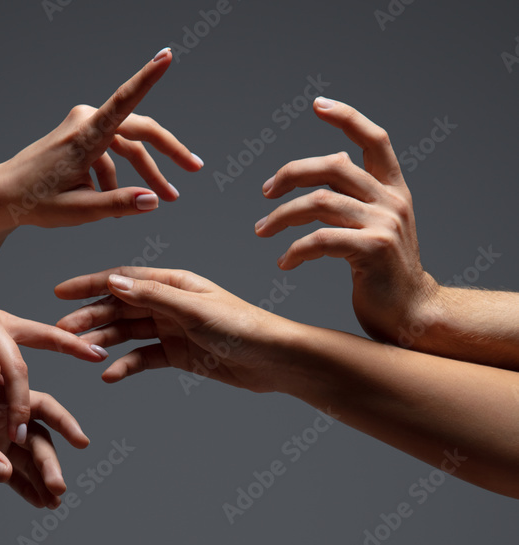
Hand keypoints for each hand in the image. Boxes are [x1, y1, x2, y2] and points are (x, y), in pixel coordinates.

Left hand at [0, 49, 202, 229]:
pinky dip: (118, 176)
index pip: (124, 102)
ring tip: (161, 200)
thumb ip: (119, 204)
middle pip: (139, 131)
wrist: (5, 195)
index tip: (166, 55)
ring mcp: (82, 126)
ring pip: (127, 146)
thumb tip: (153, 201)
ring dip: (144, 173)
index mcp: (86, 136)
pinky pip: (110, 153)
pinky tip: (117, 201)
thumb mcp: (81, 211)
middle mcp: (85, 121)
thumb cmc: (36, 202)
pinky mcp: (79, 135)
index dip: (148, 78)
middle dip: (168, 153)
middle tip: (195, 169)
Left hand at [0, 385, 88, 507]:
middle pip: (37, 438)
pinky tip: (40, 503)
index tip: (81, 442)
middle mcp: (2, 416)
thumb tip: (6, 472)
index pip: (40, 405)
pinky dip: (27, 488)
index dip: (64, 422)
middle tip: (58, 488)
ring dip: (43, 480)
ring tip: (53, 503)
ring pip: (30, 460)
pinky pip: (16, 475)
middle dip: (50, 464)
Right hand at [55, 267, 286, 392]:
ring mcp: (172, 329)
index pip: (123, 280)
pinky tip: (110, 375)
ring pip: (128, 333)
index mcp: (174, 283)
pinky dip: (127, 365)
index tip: (61, 292)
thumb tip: (114, 283)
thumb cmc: (243, 326)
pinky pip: (145, 358)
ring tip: (80, 352)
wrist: (274, 360)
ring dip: (104, 341)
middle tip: (61, 330)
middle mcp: (170, 303)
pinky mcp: (179, 355)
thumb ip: (153, 297)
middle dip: (90, 317)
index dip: (90, 285)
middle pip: (120, 308)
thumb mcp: (194, 309)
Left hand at [255, 98, 437, 343]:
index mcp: (393, 190)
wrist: (412, 312)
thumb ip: (358, 198)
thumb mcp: (378, 227)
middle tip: (265, 193)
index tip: (317, 105)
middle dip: (291, 174)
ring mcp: (383, 224)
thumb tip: (332, 169)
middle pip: (333, 166)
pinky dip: (295, 250)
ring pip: (320, 202)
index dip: (347, 117)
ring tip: (261, 231)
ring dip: (282, 216)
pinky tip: (284, 263)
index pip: (373, 139)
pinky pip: (321, 240)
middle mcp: (391, 201)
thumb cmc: (385, 275)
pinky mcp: (372, 250)